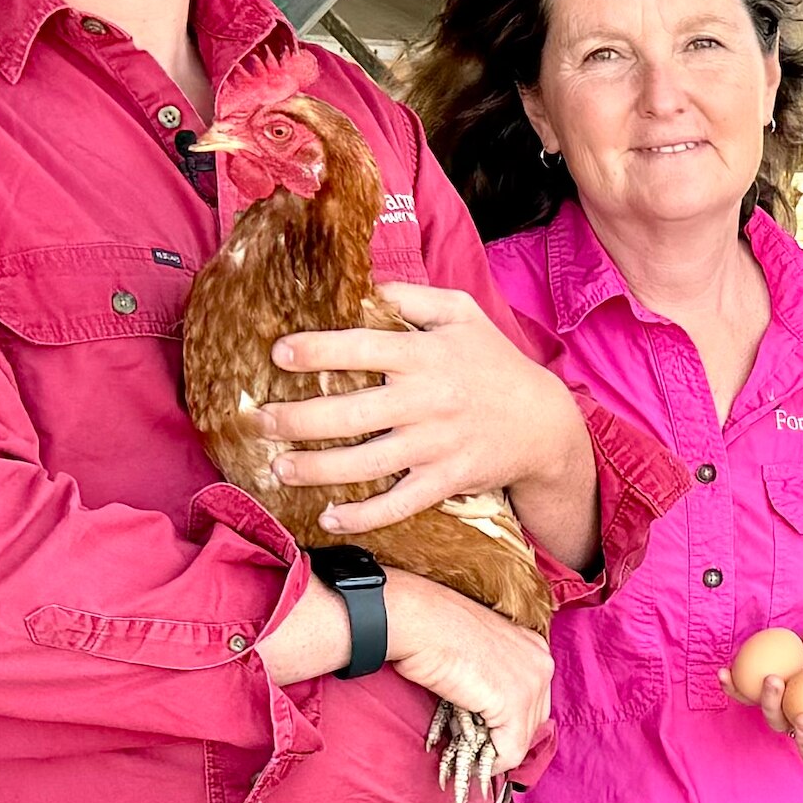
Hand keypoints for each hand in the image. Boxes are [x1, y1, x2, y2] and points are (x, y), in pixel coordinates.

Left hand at [247, 283, 586, 536]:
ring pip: (366, 462)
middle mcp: (426, 400)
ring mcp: (436, 444)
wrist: (543, 421)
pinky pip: (399, 503)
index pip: (361, 347)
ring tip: (279, 468)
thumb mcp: (461, 312)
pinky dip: (364, 515)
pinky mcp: (446, 480)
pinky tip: (330, 516)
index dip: (316, 350)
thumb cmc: (494, 361)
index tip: (279, 353)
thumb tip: (362, 286)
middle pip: (351, 412)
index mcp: (424, 354)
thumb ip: (410, 296)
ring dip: (317, 468)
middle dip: (298, 419)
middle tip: (260, 422)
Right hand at [372, 568, 553, 775]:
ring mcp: (531, 684)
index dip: (510, 720)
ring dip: (495, 749)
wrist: (418, 621)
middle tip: (475, 744)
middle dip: (505, 737)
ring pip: (522, 739)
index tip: (487, 733)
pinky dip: (491, 762)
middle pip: (534, 720)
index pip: (534, 699)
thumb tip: (489, 710)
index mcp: (533, 645)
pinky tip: (473, 759)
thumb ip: (493, 674)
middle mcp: (541, 662)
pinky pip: (510, 752)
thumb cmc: (435, 629)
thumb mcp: (477, 649)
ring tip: (467, 747)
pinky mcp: (513, 704)